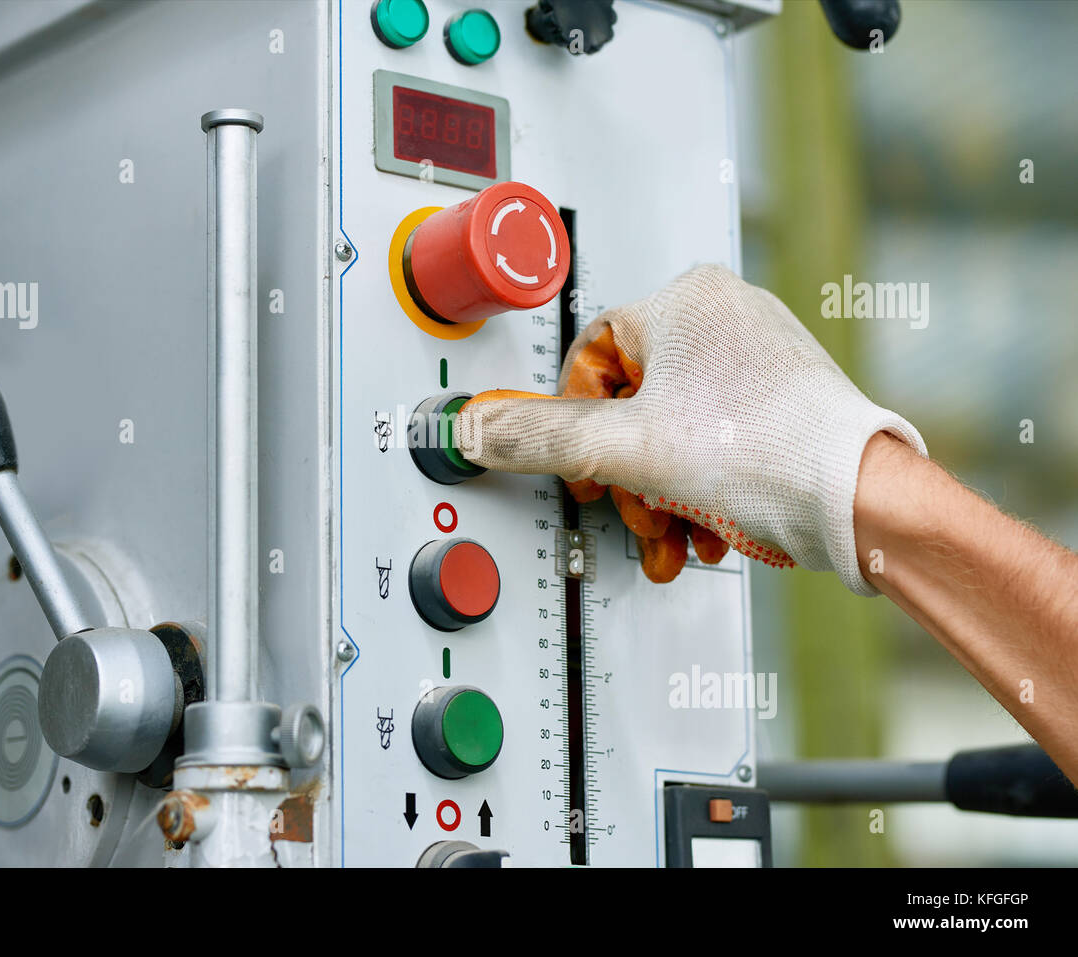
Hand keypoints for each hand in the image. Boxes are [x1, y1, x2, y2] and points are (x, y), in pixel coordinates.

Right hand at [456, 264, 925, 593]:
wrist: (857, 499)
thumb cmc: (770, 453)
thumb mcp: (626, 448)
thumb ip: (541, 437)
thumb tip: (480, 426)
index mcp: (685, 300)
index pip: (590, 357)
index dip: (577, 423)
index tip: (585, 466)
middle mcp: (725, 316)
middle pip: (633, 403)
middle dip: (629, 475)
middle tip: (636, 507)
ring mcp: (758, 356)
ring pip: (674, 429)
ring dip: (662, 492)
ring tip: (676, 530)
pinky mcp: (781, 397)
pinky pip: (715, 440)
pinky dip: (700, 487)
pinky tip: (707, 526)